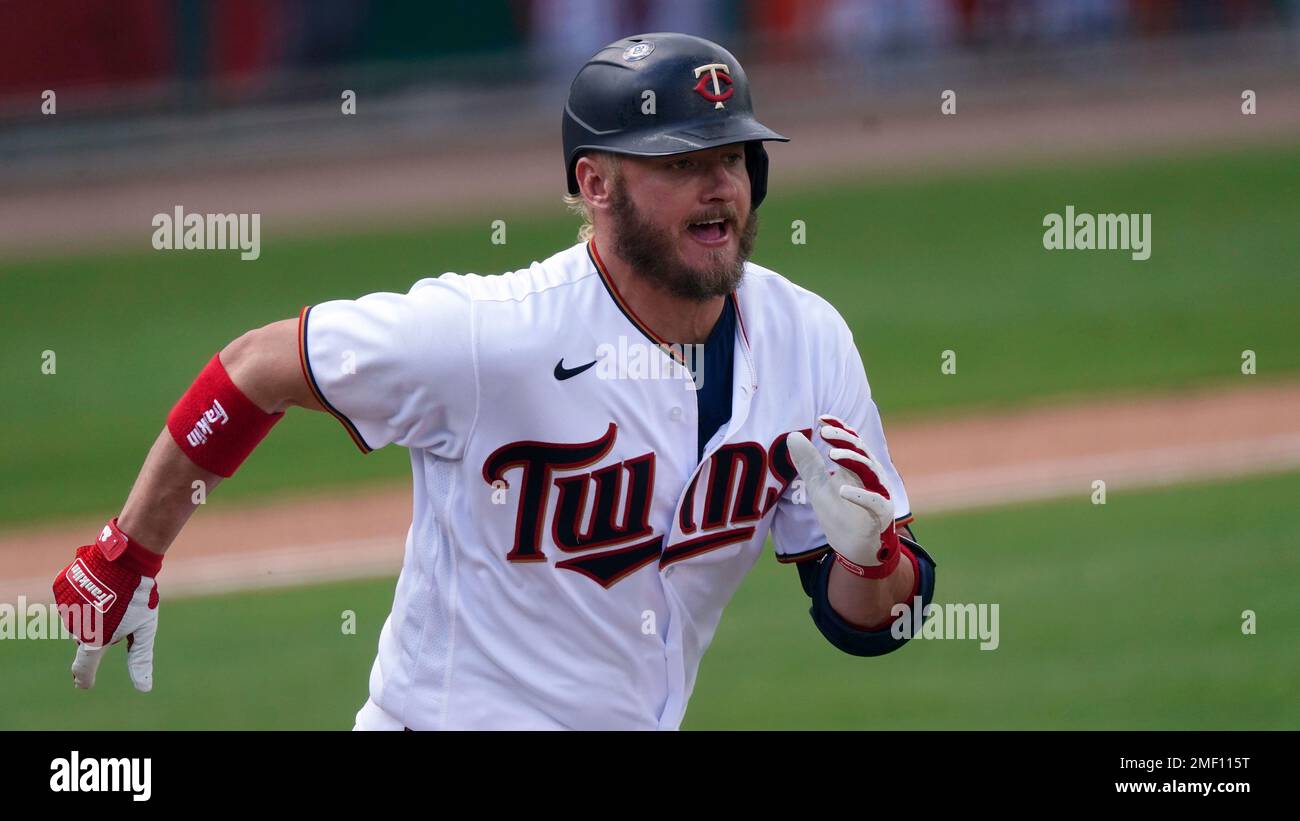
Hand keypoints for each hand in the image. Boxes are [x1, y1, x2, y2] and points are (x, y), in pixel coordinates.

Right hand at [51, 519, 162, 691]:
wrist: (125, 559)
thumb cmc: (140, 597)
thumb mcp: (145, 629)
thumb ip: (140, 659)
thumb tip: (144, 688)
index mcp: (95, 640)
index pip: (84, 667)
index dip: (84, 677)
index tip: (83, 684)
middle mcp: (75, 628)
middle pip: (86, 639)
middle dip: (101, 631)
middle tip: (119, 611)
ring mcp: (65, 608)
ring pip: (79, 620)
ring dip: (93, 614)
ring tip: (111, 596)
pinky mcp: (61, 591)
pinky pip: (72, 601)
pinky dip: (84, 597)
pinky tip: (98, 585)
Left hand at [786, 414, 899, 573]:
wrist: (856, 550)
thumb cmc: (841, 515)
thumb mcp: (819, 487)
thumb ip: (809, 463)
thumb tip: (792, 435)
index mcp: (857, 466)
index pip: (850, 441)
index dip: (839, 427)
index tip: (821, 419)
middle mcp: (871, 475)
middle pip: (861, 450)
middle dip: (844, 439)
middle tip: (825, 432)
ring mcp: (879, 493)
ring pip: (870, 470)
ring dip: (852, 459)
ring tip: (832, 454)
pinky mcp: (882, 513)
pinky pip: (874, 501)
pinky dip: (860, 495)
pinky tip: (843, 490)